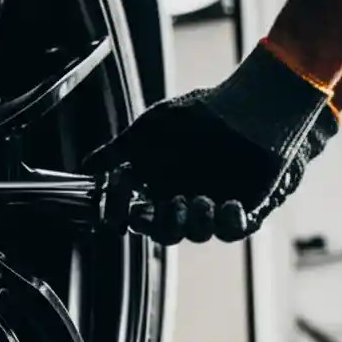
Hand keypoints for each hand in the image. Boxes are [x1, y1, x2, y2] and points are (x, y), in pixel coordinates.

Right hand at [85, 73, 338, 244]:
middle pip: (165, 234)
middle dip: (165, 225)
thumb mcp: (151, 126)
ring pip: (198, 235)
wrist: (253, 106)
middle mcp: (184, 199)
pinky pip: (234, 231)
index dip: (127, 218)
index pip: (136, 216)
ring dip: (197, 223)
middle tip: (175, 203)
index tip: (124, 213)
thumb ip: (119, 150)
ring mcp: (214, 205)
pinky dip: (230, 223)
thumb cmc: (201, 112)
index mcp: (159, 185)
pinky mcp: (245, 207)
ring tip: (205, 199)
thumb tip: (88, 164)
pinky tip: (229, 203)